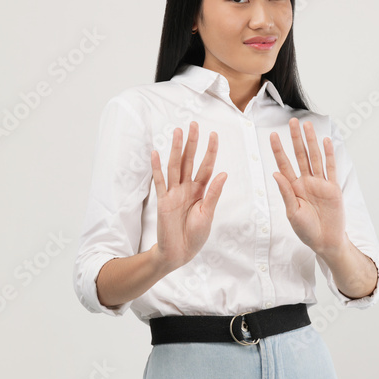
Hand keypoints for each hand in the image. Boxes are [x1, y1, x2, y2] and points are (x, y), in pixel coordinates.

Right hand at [150, 121, 227, 270]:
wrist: (179, 253)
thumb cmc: (195, 236)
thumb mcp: (208, 214)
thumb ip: (214, 194)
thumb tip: (224, 173)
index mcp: (200, 191)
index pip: (206, 167)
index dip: (210, 151)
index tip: (214, 134)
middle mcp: (186, 188)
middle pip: (189, 161)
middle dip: (192, 143)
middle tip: (193, 124)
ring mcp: (173, 193)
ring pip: (174, 166)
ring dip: (175, 149)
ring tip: (177, 131)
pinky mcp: (163, 201)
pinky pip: (159, 182)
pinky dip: (157, 168)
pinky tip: (155, 153)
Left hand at [270, 117, 346, 255]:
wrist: (326, 242)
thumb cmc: (306, 230)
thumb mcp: (292, 213)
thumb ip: (286, 192)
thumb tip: (275, 173)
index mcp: (293, 187)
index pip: (284, 164)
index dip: (278, 150)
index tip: (273, 135)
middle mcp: (306, 182)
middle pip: (300, 155)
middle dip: (296, 139)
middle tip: (292, 122)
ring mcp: (320, 183)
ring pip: (314, 158)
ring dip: (311, 141)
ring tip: (307, 125)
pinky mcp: (333, 188)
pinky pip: (330, 168)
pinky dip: (329, 154)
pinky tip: (326, 141)